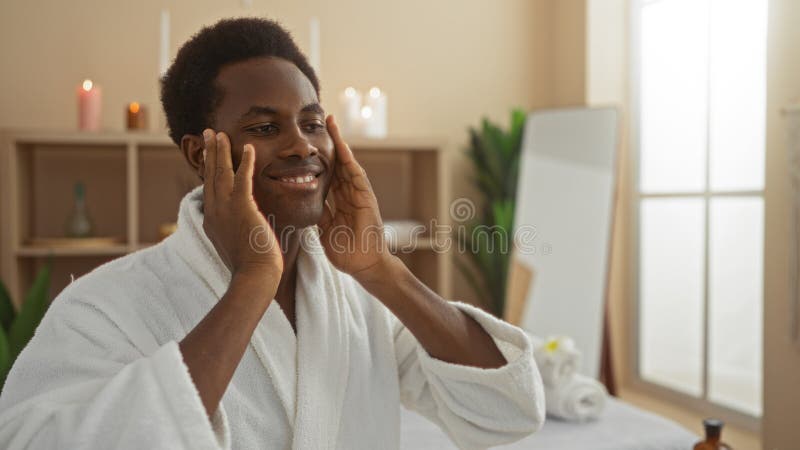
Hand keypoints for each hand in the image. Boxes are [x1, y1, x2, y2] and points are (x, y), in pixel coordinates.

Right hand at [201, 129, 282, 281]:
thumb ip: (237, 232)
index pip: (209, 190)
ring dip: (219, 150)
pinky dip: (245, 161)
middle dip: (209, 153)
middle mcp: (214, 213)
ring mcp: (225, 209)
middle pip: (209, 176)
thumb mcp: (237, 246)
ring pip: (220, 173)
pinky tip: (248, 147)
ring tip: (218, 133)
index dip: (208, 171)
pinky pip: (242, 178)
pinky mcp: (241, 208)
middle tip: (207, 134)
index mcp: (212, 222)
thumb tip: (244, 229)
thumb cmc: (251, 268)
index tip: (209, 157)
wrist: (253, 277)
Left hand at [318, 116, 393, 279]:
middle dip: (330, 142)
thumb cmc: (346, 251)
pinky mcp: (366, 197)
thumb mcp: (324, 229)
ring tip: (331, 122)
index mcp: (338, 200)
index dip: (317, 157)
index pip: (326, 173)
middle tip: (321, 119)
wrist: (364, 265)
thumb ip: (318, 214)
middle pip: (336, 162)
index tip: (307, 142)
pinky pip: (357, 174)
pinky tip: (342, 145)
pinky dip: (349, 159)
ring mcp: (359, 194)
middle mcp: (349, 193)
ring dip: (339, 142)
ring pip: (346, 162)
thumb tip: (304, 204)